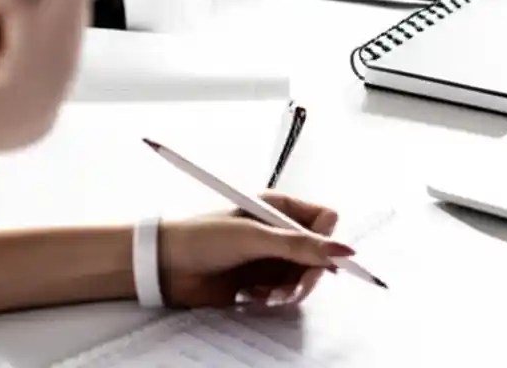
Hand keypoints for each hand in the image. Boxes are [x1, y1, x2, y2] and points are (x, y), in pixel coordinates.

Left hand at [157, 191, 352, 308]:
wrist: (163, 266)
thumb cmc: (202, 237)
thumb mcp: (253, 238)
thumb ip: (299, 246)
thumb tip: (343, 250)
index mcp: (280, 208)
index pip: (325, 220)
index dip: (327, 240)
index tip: (322, 261)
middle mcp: (279, 231)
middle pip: (317, 254)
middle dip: (307, 275)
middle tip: (291, 292)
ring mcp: (270, 256)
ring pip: (302, 277)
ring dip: (288, 291)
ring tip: (265, 297)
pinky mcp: (259, 280)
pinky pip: (283, 292)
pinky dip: (272, 299)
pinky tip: (251, 297)